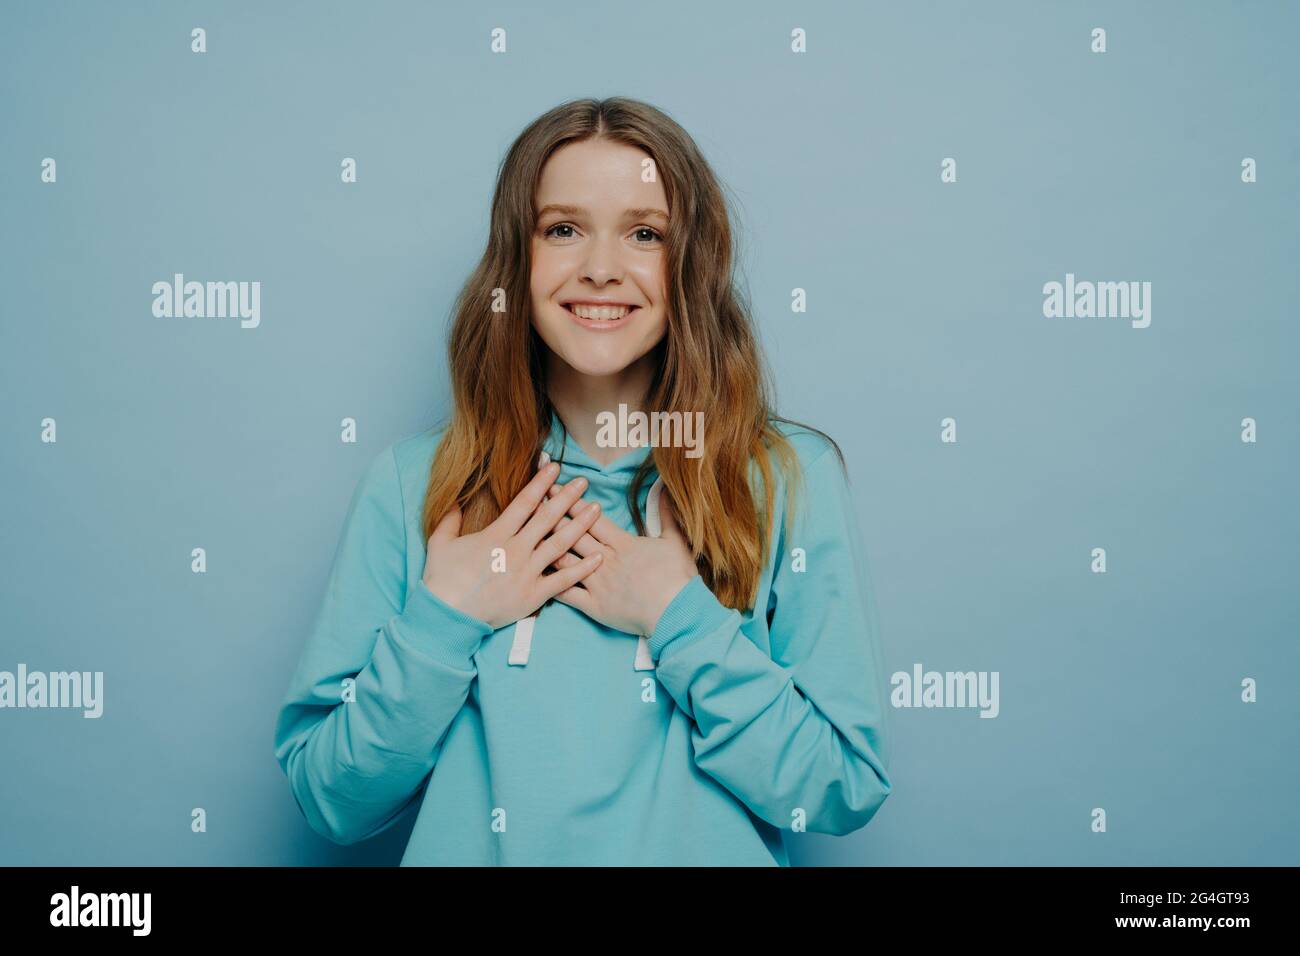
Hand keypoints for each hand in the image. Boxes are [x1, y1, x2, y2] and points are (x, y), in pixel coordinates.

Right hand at [421, 462, 604, 629]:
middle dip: (567, 498)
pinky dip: (582, 569)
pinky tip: (599, 557)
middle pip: (547, 519)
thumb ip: (450, 519)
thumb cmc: (442, 580)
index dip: (541, 483)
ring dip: (580, 525)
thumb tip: (455, 500)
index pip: (524, 503)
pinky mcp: (533, 596)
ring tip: (597, 509)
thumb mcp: (441, 543)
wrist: (447, 616)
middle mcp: (515, 550)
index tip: (555, 468)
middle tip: (584, 482)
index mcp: (495, 535)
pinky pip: (563, 580)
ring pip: (560, 544)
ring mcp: (526, 573)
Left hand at [541, 485, 698, 635]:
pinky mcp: (594, 606)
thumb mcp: (676, 542)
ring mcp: (598, 583)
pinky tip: (534, 576)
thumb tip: (665, 491)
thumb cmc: (679, 579)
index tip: (556, 488)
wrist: (677, 613)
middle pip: (573, 534)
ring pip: (566, 560)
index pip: (591, 518)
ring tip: (529, 534)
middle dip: (552, 516)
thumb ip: (667, 515)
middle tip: (534, 501)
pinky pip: (568, 594)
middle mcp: (606, 560)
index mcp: (624, 544)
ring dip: (547, 546)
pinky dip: (550, 584)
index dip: (572, 503)